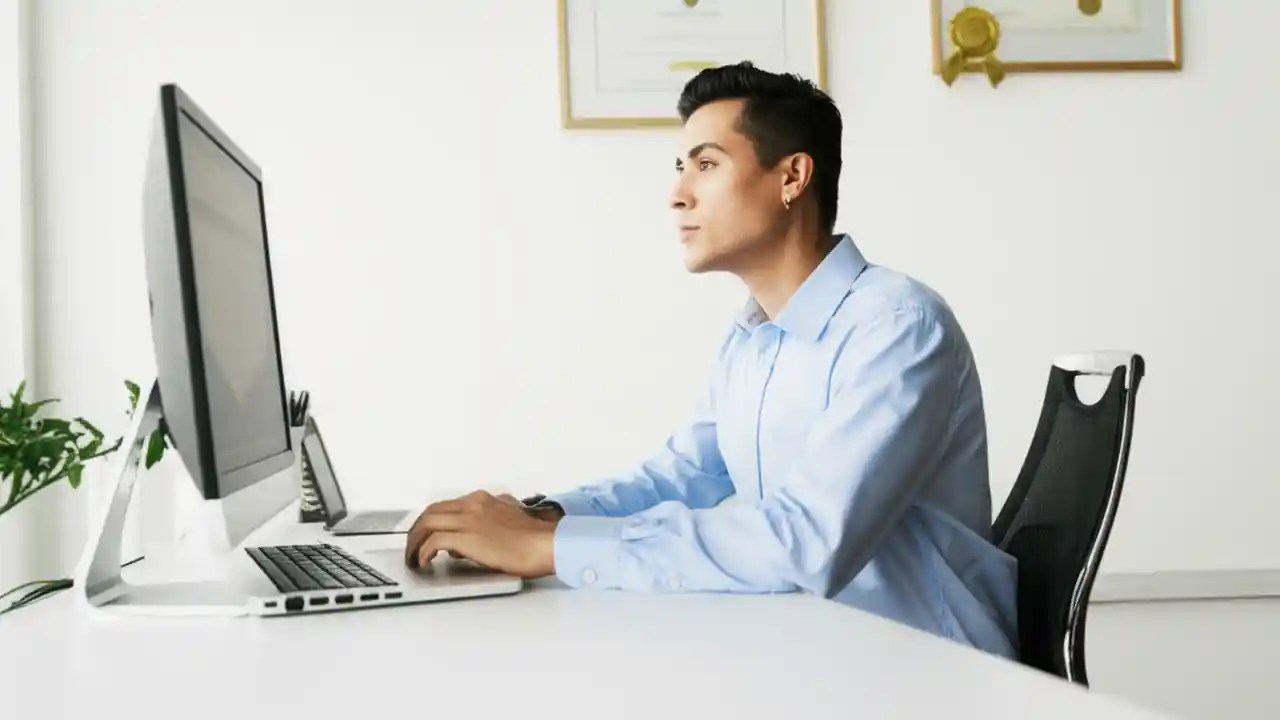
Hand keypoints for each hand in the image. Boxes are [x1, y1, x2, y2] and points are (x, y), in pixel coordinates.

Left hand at [403, 490, 558, 578]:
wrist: (546, 543)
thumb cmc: (536, 538)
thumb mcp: (511, 517)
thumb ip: (492, 518)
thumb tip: (476, 534)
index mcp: (482, 500)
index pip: (447, 506)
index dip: (432, 521)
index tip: (427, 533)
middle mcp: (472, 504)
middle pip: (431, 511)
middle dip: (417, 529)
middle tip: (412, 545)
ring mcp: (469, 519)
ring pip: (427, 522)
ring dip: (415, 540)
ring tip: (413, 557)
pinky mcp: (467, 536)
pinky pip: (434, 541)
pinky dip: (424, 552)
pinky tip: (424, 562)